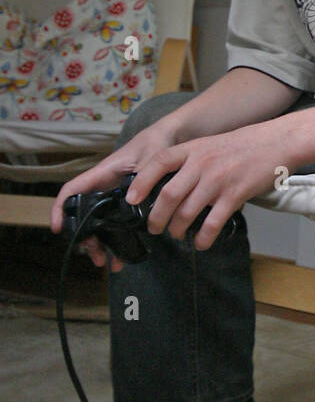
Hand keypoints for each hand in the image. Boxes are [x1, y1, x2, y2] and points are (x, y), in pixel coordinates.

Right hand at [49, 115, 183, 269]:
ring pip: (99, 223)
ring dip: (101, 243)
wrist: (171, 139)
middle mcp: (105, 187)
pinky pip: (117, 223)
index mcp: (103, 173)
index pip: (72, 190)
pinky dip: (117, 239)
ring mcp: (115, 196)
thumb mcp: (152, 157)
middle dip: (85, 237)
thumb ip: (144, 176)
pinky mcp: (128, 203)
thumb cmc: (156, 143)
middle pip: (84, 215)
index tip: (57, 228)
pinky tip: (122, 256)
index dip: (60, 208)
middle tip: (96, 257)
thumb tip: (132, 200)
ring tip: (108, 263)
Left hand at [120, 123, 296, 251]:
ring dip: (177, 230)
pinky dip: (203, 238)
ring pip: (187, 212)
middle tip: (154, 228)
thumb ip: (190, 161)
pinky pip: (212, 223)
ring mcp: (218, 180)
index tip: (131, 199)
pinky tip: (201, 243)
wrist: (276, 142)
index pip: (158, 163)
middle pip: (168, 195)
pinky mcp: (235, 195)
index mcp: (193, 149)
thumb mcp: (210, 145)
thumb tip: (168, 186)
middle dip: (156, 217)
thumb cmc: (242, 146)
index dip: (141, 182)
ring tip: (177, 236)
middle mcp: (202, 164)